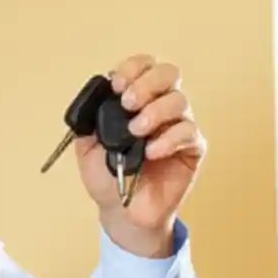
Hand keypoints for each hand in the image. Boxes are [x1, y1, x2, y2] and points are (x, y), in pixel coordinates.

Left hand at [74, 53, 206, 257]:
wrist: (121, 210)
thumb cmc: (107, 176)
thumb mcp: (86, 145)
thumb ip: (89, 120)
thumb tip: (92, 100)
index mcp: (134, 101)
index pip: (143, 67)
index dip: (132, 68)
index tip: (117, 84)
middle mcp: (159, 107)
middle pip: (168, 74)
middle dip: (146, 83)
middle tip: (128, 103)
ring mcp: (177, 125)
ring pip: (179, 100)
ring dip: (155, 112)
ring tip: (136, 132)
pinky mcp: (192, 147)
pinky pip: (188, 131)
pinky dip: (168, 138)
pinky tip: (151, 152)